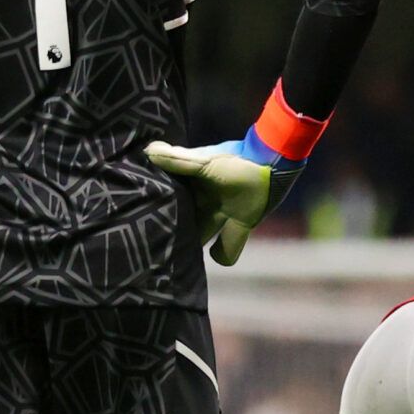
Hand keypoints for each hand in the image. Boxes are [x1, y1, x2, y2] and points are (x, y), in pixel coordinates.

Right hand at [146, 133, 306, 265]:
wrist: (272, 162)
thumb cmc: (235, 160)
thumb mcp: (203, 163)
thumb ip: (177, 161)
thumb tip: (147, 151)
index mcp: (189, 184)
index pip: (166, 201)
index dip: (155, 212)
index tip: (141, 225)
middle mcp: (202, 200)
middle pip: (182, 222)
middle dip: (172, 235)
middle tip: (156, 252)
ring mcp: (221, 212)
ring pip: (202, 234)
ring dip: (193, 248)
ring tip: (180, 262)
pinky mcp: (241, 223)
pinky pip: (229, 246)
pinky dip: (223, 254)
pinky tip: (217, 257)